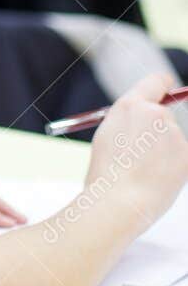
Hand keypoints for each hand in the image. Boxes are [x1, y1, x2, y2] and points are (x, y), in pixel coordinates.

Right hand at [85, 71, 187, 229]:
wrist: (117, 204)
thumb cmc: (105, 176)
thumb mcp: (107, 135)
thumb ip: (127, 122)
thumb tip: (141, 123)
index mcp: (130, 105)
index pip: (157, 81)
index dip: (163, 86)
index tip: (167, 91)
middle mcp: (155, 113)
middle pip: (164, 114)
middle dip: (158, 131)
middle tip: (144, 154)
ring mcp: (173, 133)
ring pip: (173, 140)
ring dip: (164, 152)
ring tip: (143, 173)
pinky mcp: (186, 154)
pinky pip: (181, 157)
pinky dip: (173, 168)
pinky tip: (157, 180)